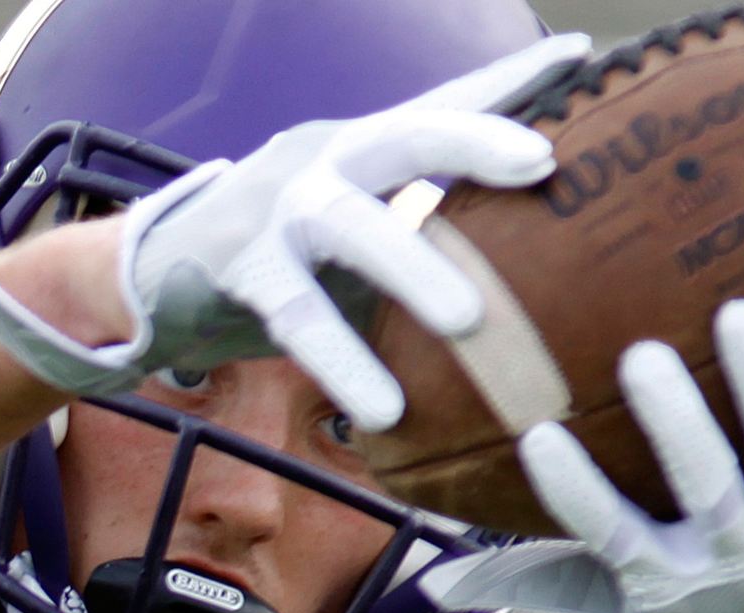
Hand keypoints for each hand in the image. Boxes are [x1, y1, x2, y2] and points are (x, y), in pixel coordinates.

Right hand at [0, 33, 591, 430]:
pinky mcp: (241, 269)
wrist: (164, 267)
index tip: (580, 68)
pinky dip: (343, 363)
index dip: (510, 87)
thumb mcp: (365, 203)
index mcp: (364, 142)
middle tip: (538, 166)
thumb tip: (557, 122)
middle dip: (470, 140)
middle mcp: (324, 158)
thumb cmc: (294, 237)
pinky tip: (384, 412)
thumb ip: (442, 180)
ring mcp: (277, 208)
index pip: (445, 103)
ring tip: (471, 323)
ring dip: (410, 268)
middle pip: (404, 134)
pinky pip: (299, 317)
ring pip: (350, 229)